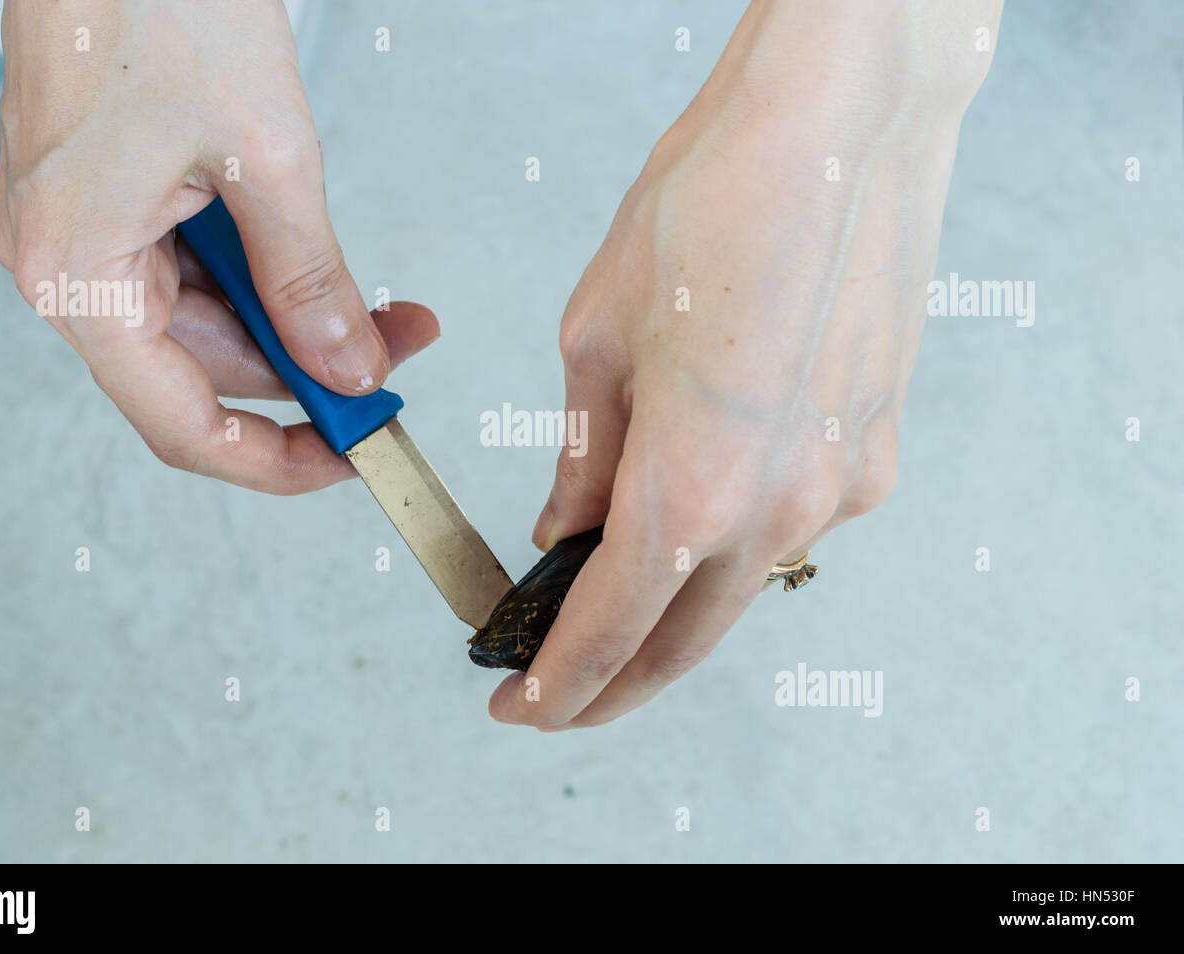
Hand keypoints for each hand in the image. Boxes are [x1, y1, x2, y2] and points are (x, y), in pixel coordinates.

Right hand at [0, 0, 437, 492]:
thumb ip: (311, 283)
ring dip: (293, 321)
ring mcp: (82, 231)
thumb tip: (350, 368)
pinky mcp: (107, 199)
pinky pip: (193, 271)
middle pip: (202, 372)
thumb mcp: (266, 161)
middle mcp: (64, 265)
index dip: (274, 461)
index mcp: (77, 274)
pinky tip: (314, 263)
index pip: (181, 424)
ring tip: (378, 307)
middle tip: (395, 356)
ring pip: (206, 323)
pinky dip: (261, 275)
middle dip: (308, 372)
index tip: (349, 459)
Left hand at [489, 0, 1001, 726]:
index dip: (560, 683)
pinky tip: (705, 496)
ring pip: (741, 587)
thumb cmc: (707, 207)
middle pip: (683, 643)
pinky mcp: (877, 454)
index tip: (523, 707)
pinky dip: (736, 532)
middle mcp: (777, 510)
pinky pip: (790, 522)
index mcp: (690, 488)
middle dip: (615, 682)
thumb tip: (566, 528)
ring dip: (676, 608)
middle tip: (563, 691)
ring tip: (618, 591)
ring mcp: (840, 488)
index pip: (609, 630)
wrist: (843, 129)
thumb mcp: (598, 336)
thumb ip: (584, 458)